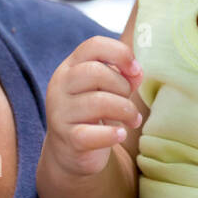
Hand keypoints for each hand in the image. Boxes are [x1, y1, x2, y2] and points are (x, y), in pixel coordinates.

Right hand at [42, 36, 142, 177]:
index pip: (94, 46)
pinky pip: (92, 133)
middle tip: (129, 103)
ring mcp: (61, 112)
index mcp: (70, 67)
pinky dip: (112, 134)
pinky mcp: (68, 138)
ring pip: (98, 102)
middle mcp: (60, 86)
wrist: (69, 151)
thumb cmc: (92, 113)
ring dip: (126, 111)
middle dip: (122, 86)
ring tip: (133, 120)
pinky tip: (120, 135)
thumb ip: (123, 77)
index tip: (136, 70)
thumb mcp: (107, 90)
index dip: (120, 53)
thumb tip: (137, 73)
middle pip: (96, 72)